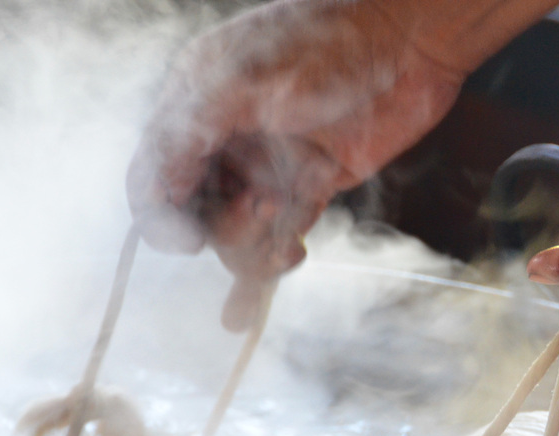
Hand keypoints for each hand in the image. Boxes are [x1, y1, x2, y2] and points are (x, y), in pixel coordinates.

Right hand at [127, 0, 469, 329]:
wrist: (405, 44)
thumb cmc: (323, 42)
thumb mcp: (243, 79)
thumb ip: (193, 131)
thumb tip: (160, 190)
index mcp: (193, 105)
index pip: (153, 176)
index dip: (161, 217)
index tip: (188, 242)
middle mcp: (224, 140)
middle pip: (197, 214)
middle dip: (225, 226)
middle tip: (264, 206)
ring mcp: (268, 164)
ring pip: (238, 232)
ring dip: (254, 247)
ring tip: (287, 234)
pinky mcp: (311, 185)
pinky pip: (281, 234)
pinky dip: (276, 259)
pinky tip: (283, 268)